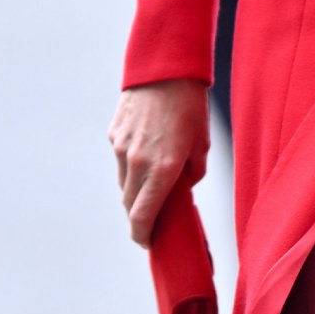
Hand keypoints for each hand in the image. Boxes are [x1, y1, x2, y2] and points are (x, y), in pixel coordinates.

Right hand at [108, 79, 209, 248]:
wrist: (165, 70)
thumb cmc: (191, 108)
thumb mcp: (201, 145)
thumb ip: (190, 175)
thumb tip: (181, 190)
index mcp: (162, 168)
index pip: (142, 216)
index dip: (142, 235)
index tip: (146, 243)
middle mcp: (137, 161)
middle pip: (129, 205)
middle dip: (139, 217)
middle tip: (153, 222)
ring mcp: (121, 148)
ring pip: (123, 183)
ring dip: (135, 191)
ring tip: (153, 186)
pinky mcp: (113, 135)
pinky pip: (120, 162)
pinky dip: (131, 168)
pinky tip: (146, 156)